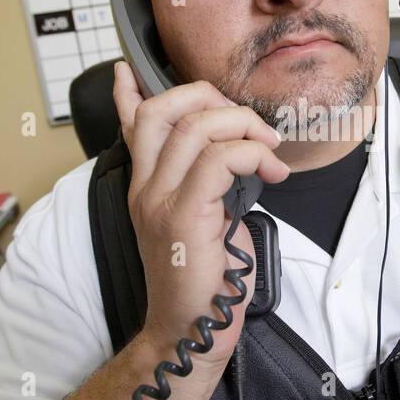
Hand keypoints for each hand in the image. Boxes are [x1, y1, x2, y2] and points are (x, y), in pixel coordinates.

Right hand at [112, 63, 289, 369]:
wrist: (191, 331)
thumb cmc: (202, 280)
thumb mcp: (202, 220)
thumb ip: (206, 184)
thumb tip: (227, 154)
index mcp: (146, 185)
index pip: (132, 124)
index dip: (130, 91)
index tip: (128, 68)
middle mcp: (145, 187)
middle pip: (165, 109)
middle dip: (213, 98)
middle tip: (249, 123)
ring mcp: (160, 201)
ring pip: (196, 127)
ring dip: (244, 126)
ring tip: (269, 150)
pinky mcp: (184, 218)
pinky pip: (218, 160)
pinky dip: (251, 154)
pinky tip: (270, 171)